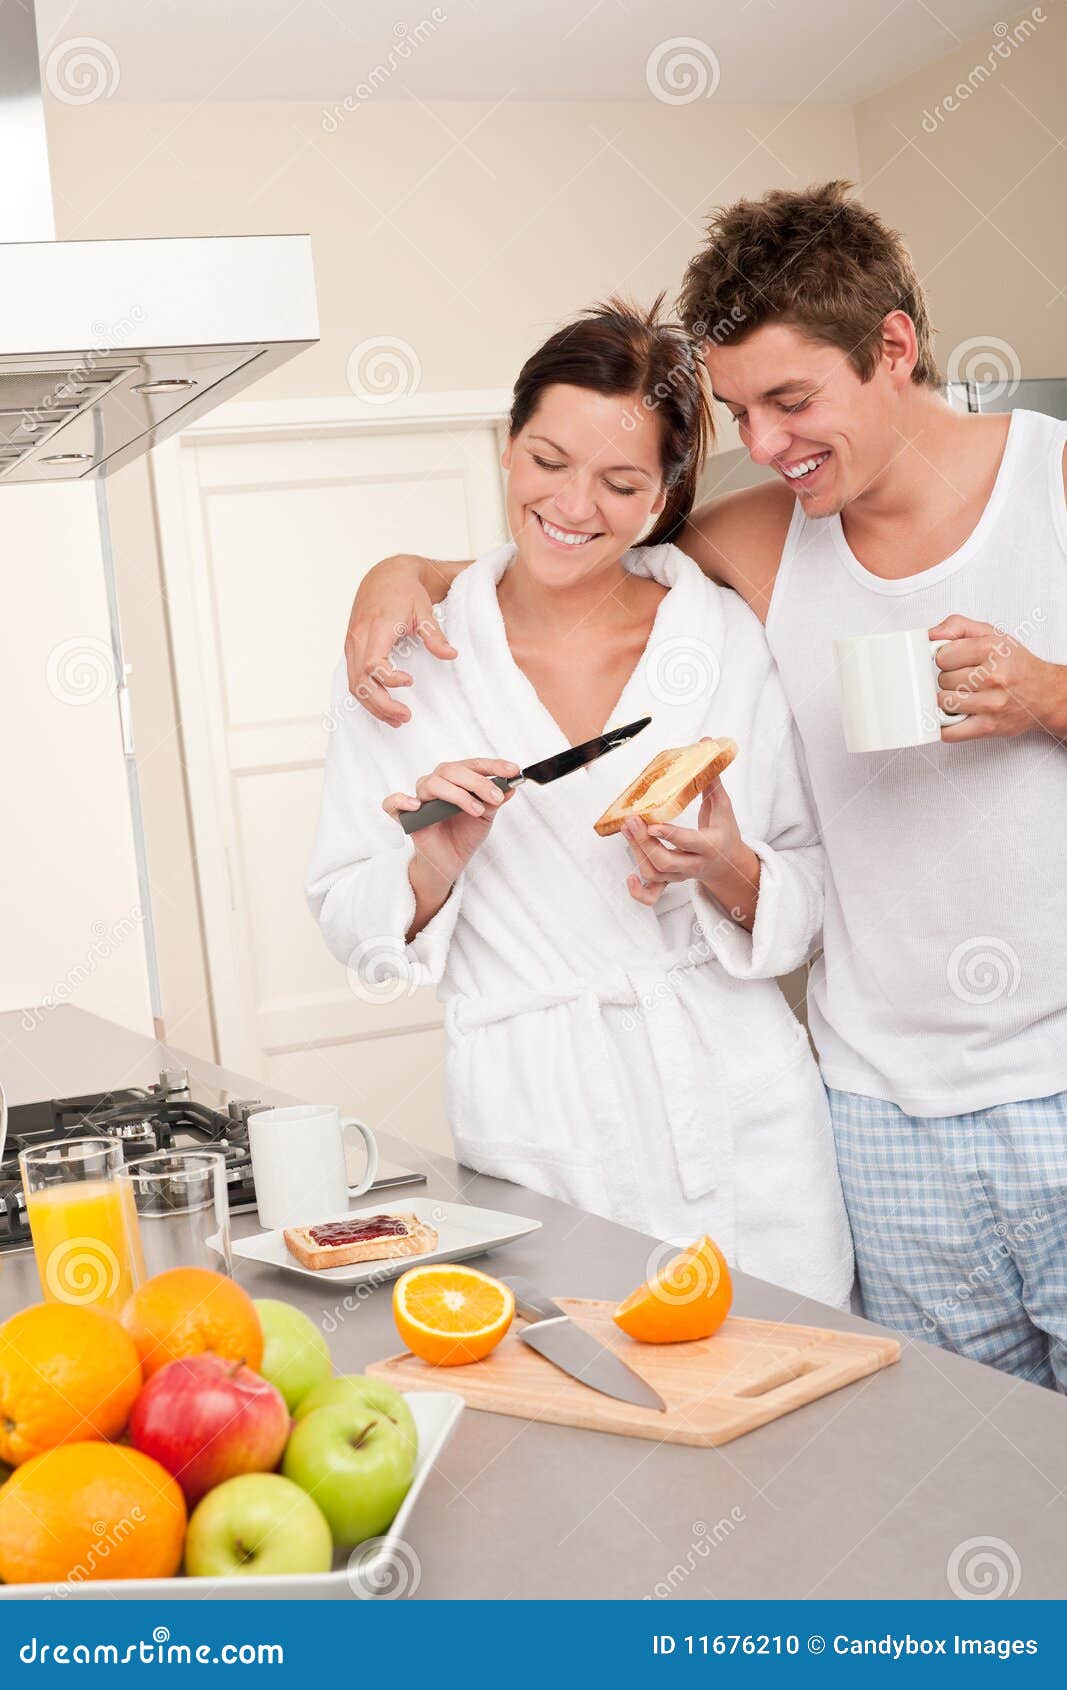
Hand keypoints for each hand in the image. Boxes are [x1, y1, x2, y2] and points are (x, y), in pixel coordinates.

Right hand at [345, 554, 457, 726]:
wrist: (385, 574)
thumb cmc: (405, 591)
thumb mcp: (423, 609)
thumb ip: (434, 634)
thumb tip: (451, 655)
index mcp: (376, 628)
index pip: (373, 663)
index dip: (389, 679)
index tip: (410, 682)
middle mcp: (358, 639)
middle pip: (360, 682)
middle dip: (381, 705)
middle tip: (405, 717)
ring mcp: (352, 646)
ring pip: (354, 685)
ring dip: (374, 706)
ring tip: (398, 720)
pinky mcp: (352, 650)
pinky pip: (354, 680)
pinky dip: (367, 697)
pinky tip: (385, 708)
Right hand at [383, 758, 519, 883]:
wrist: (451, 862)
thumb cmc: (464, 835)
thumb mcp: (486, 817)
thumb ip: (495, 800)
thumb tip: (510, 787)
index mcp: (457, 779)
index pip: (473, 765)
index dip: (493, 766)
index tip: (513, 771)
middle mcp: (437, 783)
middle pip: (452, 770)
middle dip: (478, 782)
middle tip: (496, 797)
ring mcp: (420, 798)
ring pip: (433, 783)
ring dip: (458, 794)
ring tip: (476, 810)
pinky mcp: (406, 816)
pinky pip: (393, 803)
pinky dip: (402, 800)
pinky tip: (417, 805)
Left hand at [621, 775, 759, 926]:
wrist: (729, 864)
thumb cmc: (724, 831)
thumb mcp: (723, 807)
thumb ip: (711, 780)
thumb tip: (707, 744)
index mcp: (711, 845)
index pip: (689, 842)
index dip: (670, 834)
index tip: (652, 824)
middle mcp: (696, 864)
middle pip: (666, 862)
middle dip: (644, 844)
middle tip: (630, 822)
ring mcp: (682, 875)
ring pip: (655, 874)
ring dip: (637, 854)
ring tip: (627, 830)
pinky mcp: (672, 881)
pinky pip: (653, 893)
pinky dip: (639, 891)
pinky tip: (629, 877)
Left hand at [931, 615, 1066, 740]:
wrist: (1045, 694)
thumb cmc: (1016, 666)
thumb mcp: (991, 634)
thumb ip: (958, 627)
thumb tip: (931, 635)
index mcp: (992, 649)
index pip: (942, 656)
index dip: (946, 658)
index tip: (957, 661)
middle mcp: (993, 676)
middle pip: (942, 680)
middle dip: (950, 679)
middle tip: (967, 679)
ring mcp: (990, 703)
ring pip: (943, 702)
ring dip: (949, 700)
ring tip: (966, 695)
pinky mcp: (987, 727)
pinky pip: (949, 731)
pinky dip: (946, 726)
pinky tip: (956, 716)